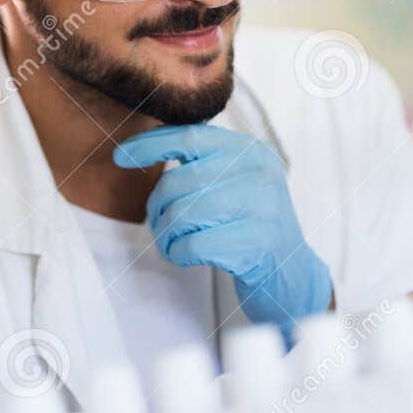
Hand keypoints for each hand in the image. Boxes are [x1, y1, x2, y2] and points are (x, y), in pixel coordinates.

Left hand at [114, 124, 333, 333]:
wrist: (292, 277)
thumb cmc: (249, 228)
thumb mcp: (235, 184)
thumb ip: (202, 164)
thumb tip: (137, 149)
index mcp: (252, 152)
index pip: (190, 136)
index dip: (150, 144)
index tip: (120, 157)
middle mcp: (260, 174)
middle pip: (179, 181)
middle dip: (157, 208)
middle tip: (160, 226)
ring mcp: (262, 210)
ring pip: (182, 214)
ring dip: (166, 234)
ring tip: (173, 243)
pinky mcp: (256, 247)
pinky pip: (192, 245)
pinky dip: (179, 254)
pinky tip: (188, 257)